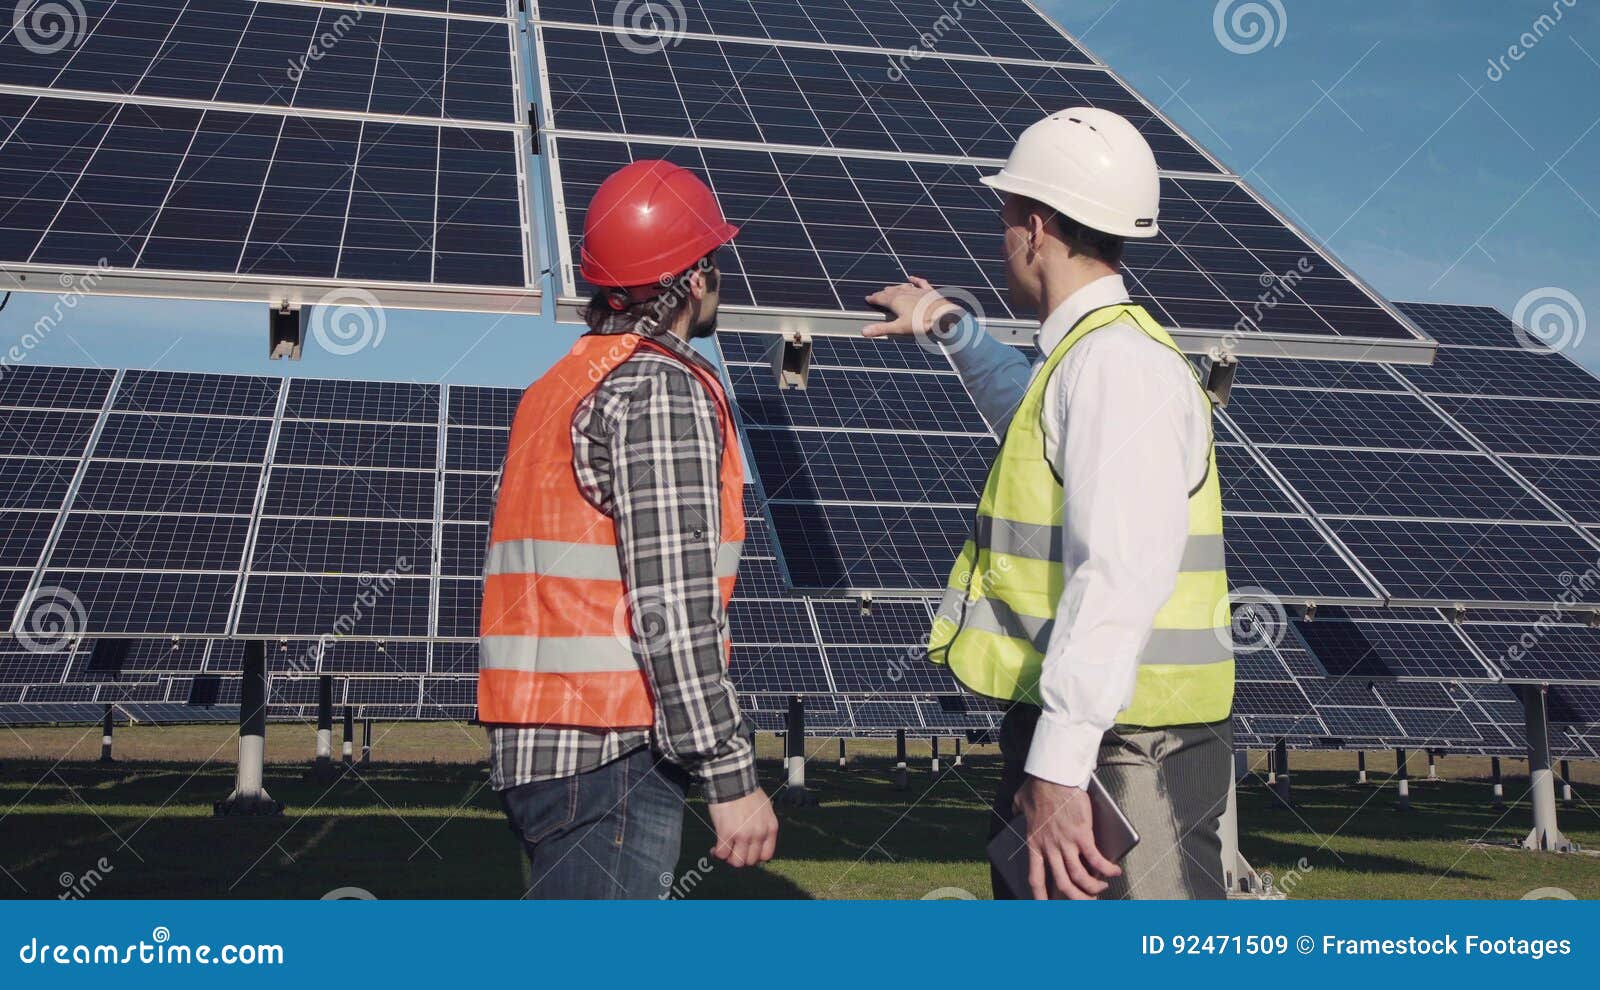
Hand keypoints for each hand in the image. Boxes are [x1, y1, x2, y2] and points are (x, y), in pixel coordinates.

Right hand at [707, 789, 777, 867]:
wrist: (734, 780)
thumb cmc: (747, 792)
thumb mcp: (764, 809)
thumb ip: (762, 825)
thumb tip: (754, 839)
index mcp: (770, 828)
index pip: (766, 855)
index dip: (754, 857)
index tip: (746, 852)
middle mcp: (758, 834)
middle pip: (750, 861)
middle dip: (740, 858)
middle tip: (732, 851)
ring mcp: (743, 835)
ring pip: (736, 861)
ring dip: (728, 858)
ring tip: (724, 850)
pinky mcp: (727, 833)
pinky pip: (722, 853)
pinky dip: (717, 853)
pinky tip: (714, 848)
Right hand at [863, 276, 962, 337]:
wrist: (943, 316)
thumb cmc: (922, 323)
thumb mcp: (899, 328)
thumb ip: (881, 329)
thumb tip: (864, 331)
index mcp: (896, 301)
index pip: (880, 298)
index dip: (873, 298)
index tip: (868, 298)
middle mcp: (905, 293)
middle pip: (890, 292)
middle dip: (882, 293)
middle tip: (876, 295)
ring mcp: (917, 291)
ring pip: (902, 287)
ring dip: (894, 288)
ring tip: (889, 288)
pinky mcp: (928, 292)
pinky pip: (919, 283)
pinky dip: (914, 280)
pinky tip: (911, 278)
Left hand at [1013, 775, 1121, 899]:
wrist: (1052, 777)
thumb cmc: (1037, 786)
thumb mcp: (1020, 801)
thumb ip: (1018, 808)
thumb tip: (1016, 808)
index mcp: (1034, 843)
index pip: (1035, 877)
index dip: (1040, 896)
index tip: (1045, 907)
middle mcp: (1050, 848)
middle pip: (1062, 884)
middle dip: (1075, 898)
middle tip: (1086, 901)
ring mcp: (1066, 843)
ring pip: (1079, 876)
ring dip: (1092, 887)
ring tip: (1101, 888)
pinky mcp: (1083, 835)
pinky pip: (1096, 859)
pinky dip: (1106, 869)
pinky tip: (1114, 871)